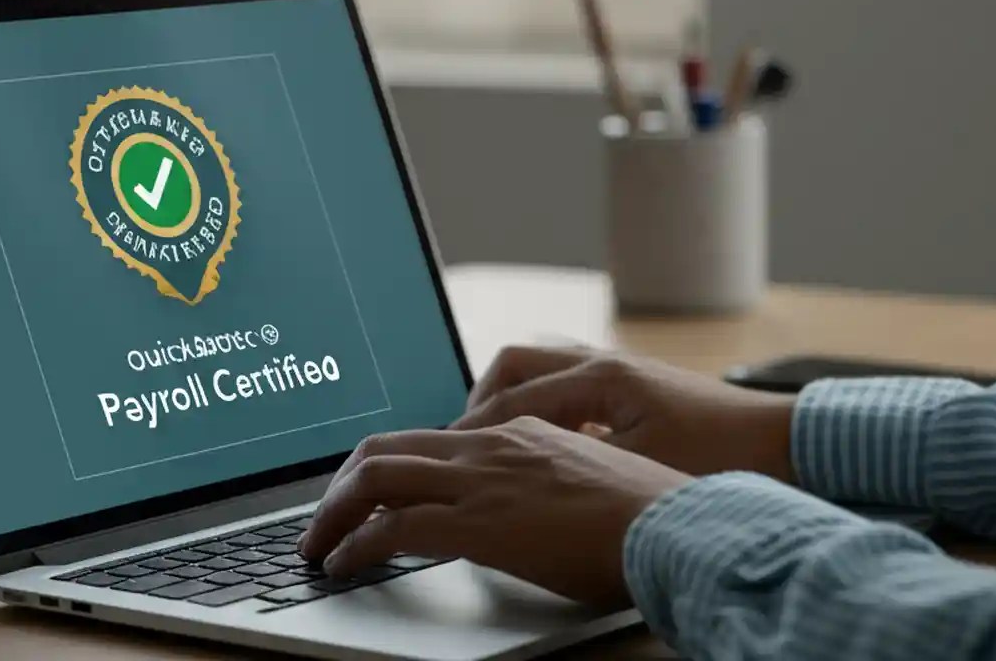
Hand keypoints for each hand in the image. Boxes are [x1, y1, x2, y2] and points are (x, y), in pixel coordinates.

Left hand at [297, 416, 690, 606]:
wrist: (677, 527)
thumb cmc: (648, 516)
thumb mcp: (585, 482)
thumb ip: (541, 484)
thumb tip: (520, 510)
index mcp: (518, 432)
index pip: (431, 439)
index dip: (390, 466)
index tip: (370, 493)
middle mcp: (491, 445)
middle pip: (387, 446)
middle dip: (344, 482)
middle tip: (326, 514)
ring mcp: (482, 480)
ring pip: (377, 476)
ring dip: (335, 510)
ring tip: (318, 542)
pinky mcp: (479, 523)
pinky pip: (393, 527)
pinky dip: (355, 545)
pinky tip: (342, 564)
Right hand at [459, 346, 796, 481]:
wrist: (787, 443)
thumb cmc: (719, 457)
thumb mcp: (638, 466)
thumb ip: (574, 461)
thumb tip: (520, 469)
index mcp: (599, 377)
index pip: (511, 399)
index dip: (472, 430)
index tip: (446, 454)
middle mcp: (604, 363)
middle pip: (516, 364)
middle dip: (482, 401)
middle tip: (466, 441)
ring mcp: (620, 371)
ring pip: (542, 369)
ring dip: (513, 399)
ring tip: (499, 438)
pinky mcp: (636, 387)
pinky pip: (569, 385)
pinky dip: (545, 406)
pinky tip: (551, 443)